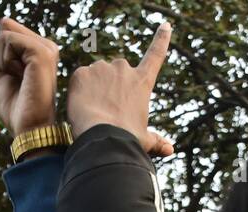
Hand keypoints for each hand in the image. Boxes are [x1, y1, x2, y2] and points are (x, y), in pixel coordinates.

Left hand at [0, 18, 58, 137]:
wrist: (27, 128)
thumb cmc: (16, 107)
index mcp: (38, 49)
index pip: (6, 31)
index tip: (12, 75)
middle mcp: (46, 45)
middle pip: (5, 29)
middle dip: (0, 55)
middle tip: (15, 78)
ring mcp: (46, 48)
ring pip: (6, 34)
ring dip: (3, 60)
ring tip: (19, 79)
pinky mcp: (42, 53)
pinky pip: (10, 40)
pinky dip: (6, 61)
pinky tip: (20, 77)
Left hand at [64, 21, 174, 156]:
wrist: (104, 137)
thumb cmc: (126, 140)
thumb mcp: (144, 139)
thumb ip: (156, 140)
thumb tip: (170, 149)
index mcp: (142, 82)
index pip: (155, 55)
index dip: (161, 39)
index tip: (166, 25)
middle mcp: (124, 69)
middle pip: (114, 72)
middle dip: (108, 86)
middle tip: (104, 109)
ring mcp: (102, 68)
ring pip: (94, 76)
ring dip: (92, 89)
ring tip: (93, 111)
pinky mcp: (82, 73)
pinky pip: (78, 80)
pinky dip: (77, 91)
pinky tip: (81, 106)